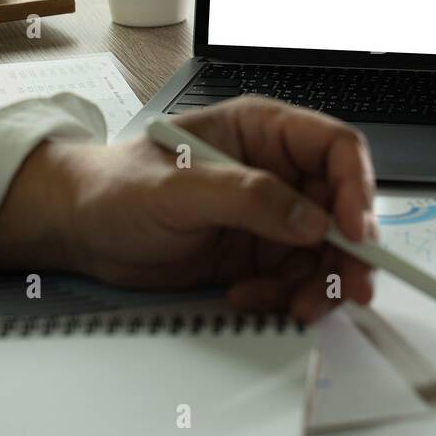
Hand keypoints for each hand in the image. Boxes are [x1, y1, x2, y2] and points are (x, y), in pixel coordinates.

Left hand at [0, 97, 377, 322]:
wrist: (80, 229)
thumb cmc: (116, 186)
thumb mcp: (177, 188)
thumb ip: (246, 198)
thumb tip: (310, 220)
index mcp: (262, 130)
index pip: (336, 148)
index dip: (356, 188)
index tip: (354, 232)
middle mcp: (275, 170)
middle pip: (341, 206)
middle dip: (348, 251)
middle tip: (349, 289)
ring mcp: (269, 214)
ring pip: (326, 250)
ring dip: (318, 283)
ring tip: (292, 304)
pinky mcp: (257, 252)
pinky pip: (295, 278)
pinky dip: (283, 296)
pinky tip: (248, 297)